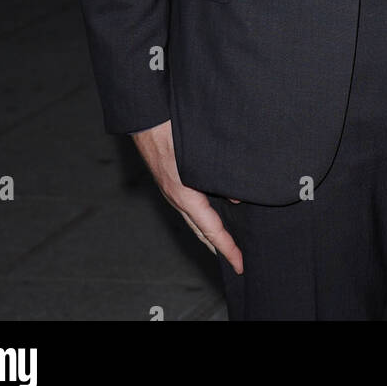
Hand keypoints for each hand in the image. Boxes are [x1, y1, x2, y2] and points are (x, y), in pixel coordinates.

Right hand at [130, 118, 242, 274]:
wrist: (147, 121)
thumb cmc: (172, 133)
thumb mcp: (201, 155)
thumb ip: (221, 176)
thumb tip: (238, 198)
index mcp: (185, 196)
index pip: (212, 230)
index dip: (228, 249)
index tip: (240, 264)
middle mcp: (177, 199)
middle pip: (202, 232)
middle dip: (219, 248)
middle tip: (236, 261)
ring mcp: (172, 192)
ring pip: (195, 221)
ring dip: (211, 234)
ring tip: (228, 243)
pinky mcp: (171, 183)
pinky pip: (190, 208)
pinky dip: (203, 218)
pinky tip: (212, 213)